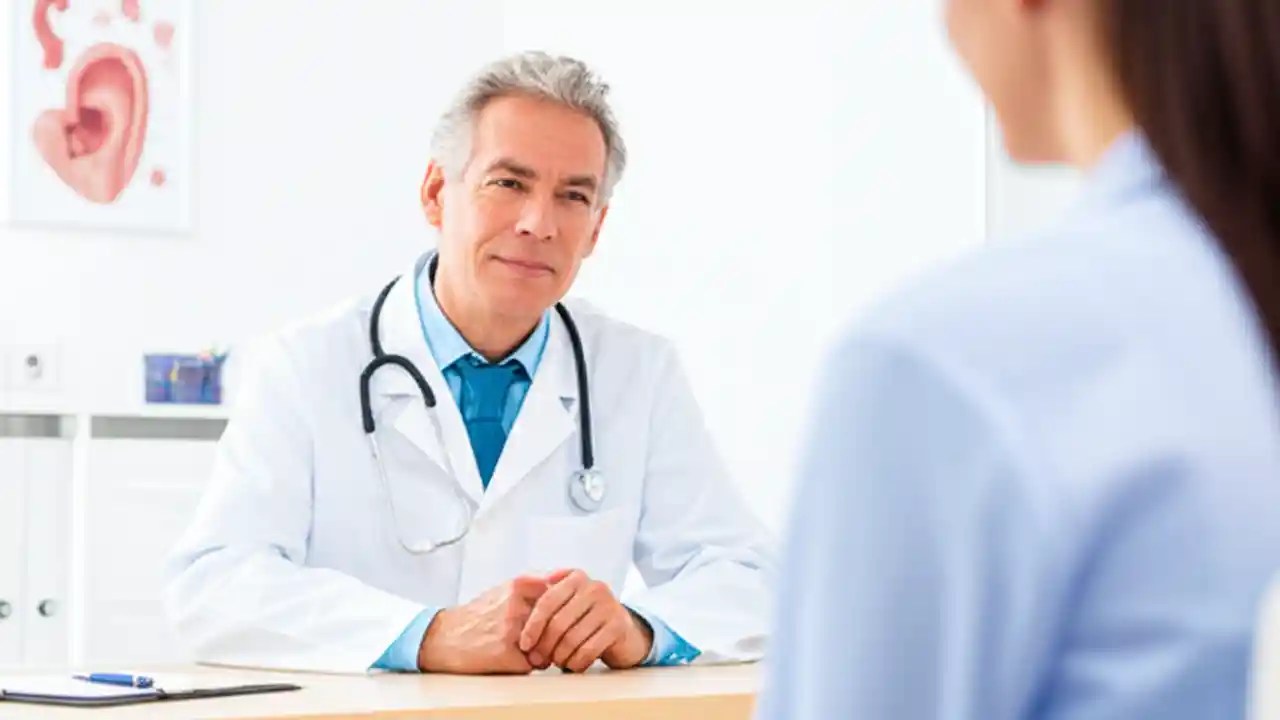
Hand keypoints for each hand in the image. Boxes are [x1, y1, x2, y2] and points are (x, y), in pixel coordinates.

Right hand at [417, 576, 548, 673]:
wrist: (444, 636)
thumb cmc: (477, 616)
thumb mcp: (507, 591)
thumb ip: (536, 591)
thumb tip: (568, 597)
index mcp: (519, 586)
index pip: (560, 599)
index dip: (559, 613)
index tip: (556, 617)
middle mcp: (516, 605)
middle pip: (556, 625)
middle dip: (552, 635)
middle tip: (536, 638)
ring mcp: (511, 630)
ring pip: (547, 645)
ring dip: (540, 651)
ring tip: (520, 648)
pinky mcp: (505, 654)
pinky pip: (533, 664)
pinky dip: (527, 665)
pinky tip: (509, 658)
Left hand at [518, 569, 653, 672]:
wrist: (623, 632)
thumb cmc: (585, 619)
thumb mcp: (566, 602)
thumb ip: (544, 599)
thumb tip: (513, 608)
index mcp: (576, 577)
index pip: (546, 602)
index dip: (532, 626)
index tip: (524, 644)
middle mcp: (594, 587)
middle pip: (558, 622)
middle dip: (544, 646)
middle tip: (537, 660)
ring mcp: (608, 605)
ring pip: (571, 638)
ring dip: (559, 656)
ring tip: (556, 662)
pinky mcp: (617, 626)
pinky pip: (588, 650)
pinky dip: (576, 662)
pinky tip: (573, 665)